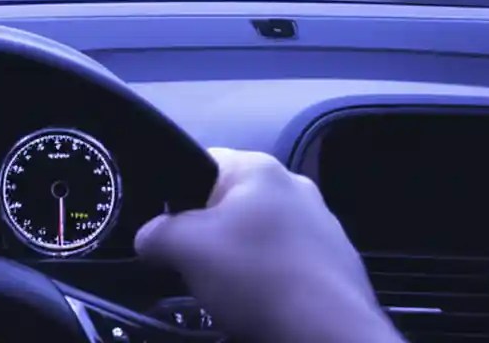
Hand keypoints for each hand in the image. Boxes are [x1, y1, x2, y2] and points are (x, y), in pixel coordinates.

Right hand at [135, 149, 402, 342]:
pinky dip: (271, 281)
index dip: (174, 197)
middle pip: (229, 205)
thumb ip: (155, 234)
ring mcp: (324, 226)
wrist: (329, 337)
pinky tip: (263, 305)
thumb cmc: (256, 278)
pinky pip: (287, 265)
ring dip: (242, 260)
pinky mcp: (338, 264)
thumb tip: (150, 240)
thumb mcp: (183, 249)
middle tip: (194, 265)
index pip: (200, 163)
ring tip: (231, 292)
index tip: (168, 233)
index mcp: (260, 168)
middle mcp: (296, 186)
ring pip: (259, 237)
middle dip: (209, 235)